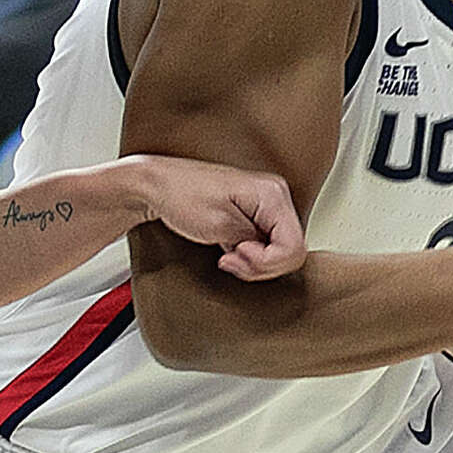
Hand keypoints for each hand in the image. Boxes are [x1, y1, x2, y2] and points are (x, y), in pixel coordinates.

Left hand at [132, 156, 306, 281]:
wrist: (158, 186)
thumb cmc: (181, 195)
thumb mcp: (218, 224)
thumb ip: (251, 242)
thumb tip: (267, 254)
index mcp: (272, 194)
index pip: (294, 246)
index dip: (267, 262)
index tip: (239, 254)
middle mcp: (275, 196)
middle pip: (291, 251)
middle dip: (261, 266)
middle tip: (231, 260)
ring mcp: (267, 206)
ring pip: (280, 252)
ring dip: (254, 264)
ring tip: (228, 256)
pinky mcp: (256, 215)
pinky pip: (267, 247)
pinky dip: (250, 258)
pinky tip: (230, 252)